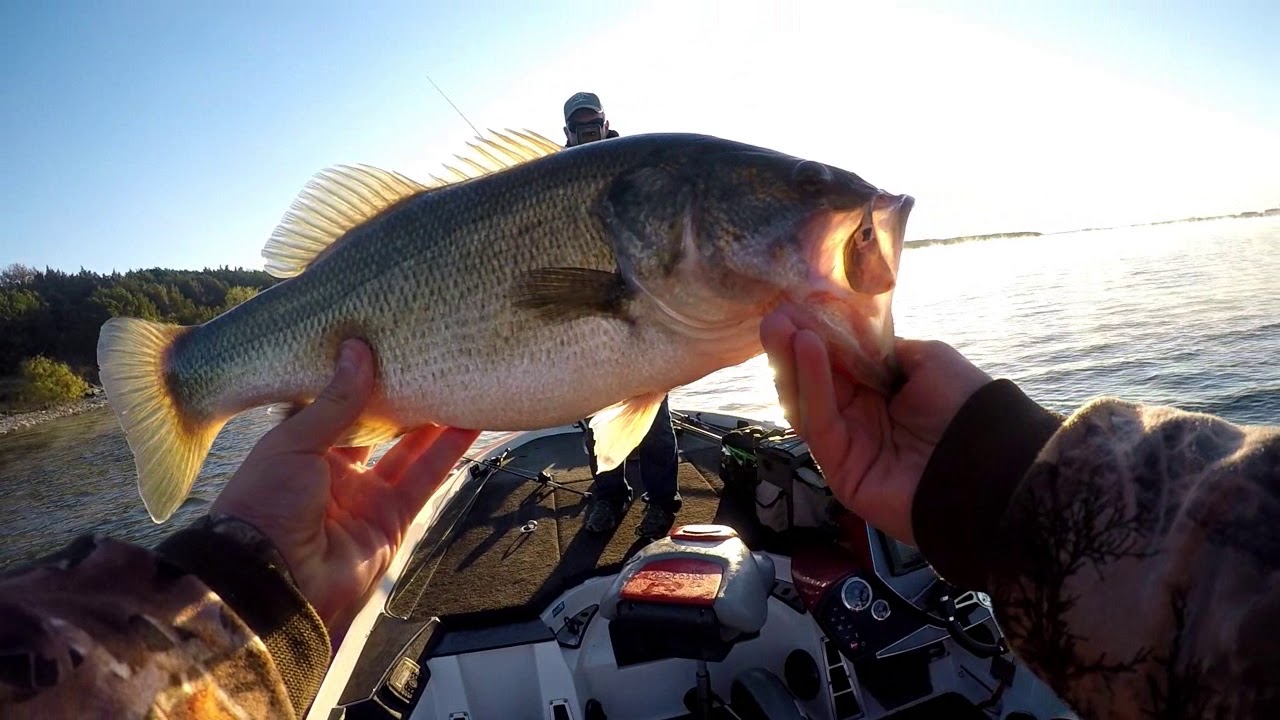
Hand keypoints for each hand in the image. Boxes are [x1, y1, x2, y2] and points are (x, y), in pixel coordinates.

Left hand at [211, 339, 479, 643]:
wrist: (271, 581)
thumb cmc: (264, 505)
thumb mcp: (293, 443)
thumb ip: (335, 401)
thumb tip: (358, 350)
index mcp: (301, 450)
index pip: (337, 407)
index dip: (361, 381)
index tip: (384, 348)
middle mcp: (335, 473)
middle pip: (378, 429)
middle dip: (401, 399)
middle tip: (427, 362)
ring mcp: (365, 498)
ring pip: (408, 451)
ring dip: (433, 421)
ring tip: (458, 383)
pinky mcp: (392, 520)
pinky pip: (425, 480)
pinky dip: (448, 452)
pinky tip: (469, 423)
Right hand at [760, 304, 990, 545]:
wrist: (989, 466)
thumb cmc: (966, 409)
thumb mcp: (929, 360)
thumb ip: (885, 346)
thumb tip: (849, 332)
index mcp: (882, 393)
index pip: (837, 362)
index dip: (815, 333)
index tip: (793, 305)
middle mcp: (861, 417)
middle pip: (815, 380)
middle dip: (793, 345)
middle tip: (774, 315)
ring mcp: (848, 444)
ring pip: (808, 400)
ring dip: (792, 361)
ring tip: (780, 327)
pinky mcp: (839, 468)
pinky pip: (820, 423)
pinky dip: (810, 384)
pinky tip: (806, 350)